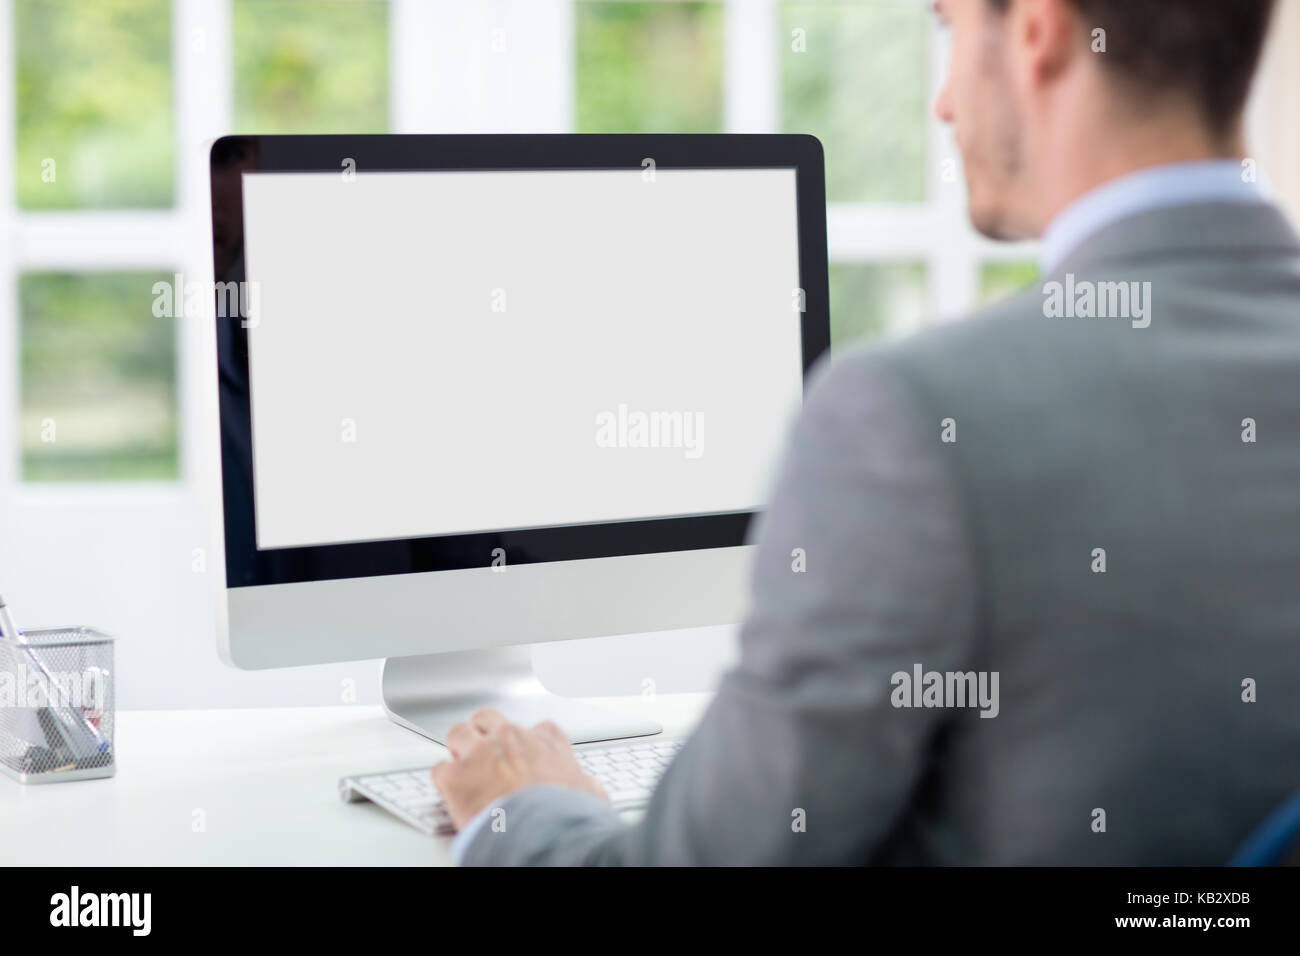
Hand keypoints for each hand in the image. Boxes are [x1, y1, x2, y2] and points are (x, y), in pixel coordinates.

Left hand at [431, 709, 608, 829]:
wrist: (540, 833)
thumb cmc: (566, 815)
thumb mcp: (591, 794)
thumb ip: (586, 783)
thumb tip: (592, 789)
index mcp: (545, 739)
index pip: (535, 728)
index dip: (527, 742)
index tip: (525, 754)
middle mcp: (510, 737)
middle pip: (487, 718)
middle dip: (484, 733)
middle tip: (485, 752)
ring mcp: (479, 753)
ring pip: (458, 733)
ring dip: (458, 748)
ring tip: (461, 765)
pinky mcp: (454, 776)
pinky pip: (439, 769)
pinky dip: (443, 779)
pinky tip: (449, 790)